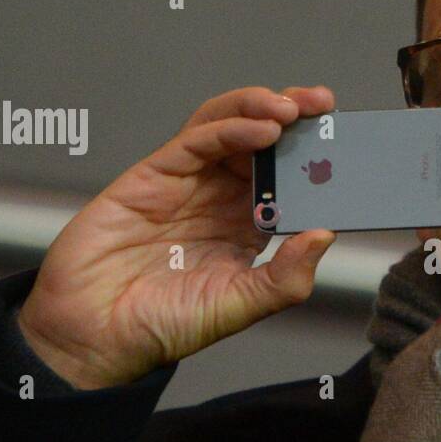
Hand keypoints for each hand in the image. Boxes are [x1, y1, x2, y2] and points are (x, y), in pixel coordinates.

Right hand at [17, 86, 336, 389]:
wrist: (94, 335)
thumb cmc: (163, 325)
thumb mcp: (240, 306)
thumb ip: (285, 277)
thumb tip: (324, 235)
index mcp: (247, 228)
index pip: (289, 179)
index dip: (314, 158)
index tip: (346, 144)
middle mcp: (220, 199)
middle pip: (263, 142)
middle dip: (296, 118)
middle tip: (325, 106)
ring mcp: (188, 183)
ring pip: (229, 127)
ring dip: (262, 109)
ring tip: (294, 108)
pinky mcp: (154, 175)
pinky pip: (196, 141)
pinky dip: (230, 127)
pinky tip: (260, 129)